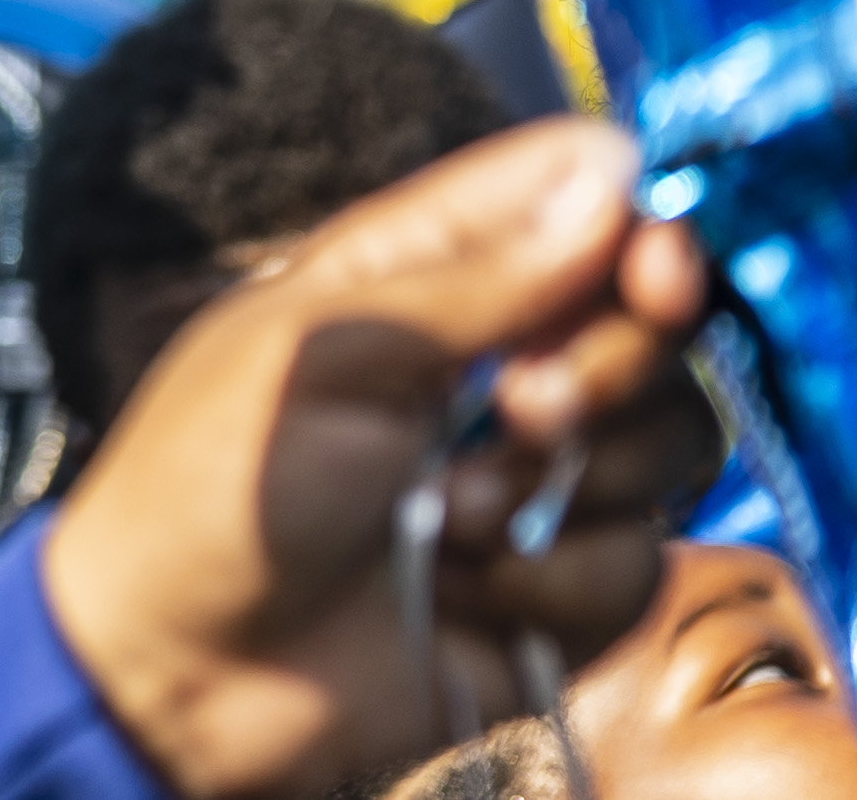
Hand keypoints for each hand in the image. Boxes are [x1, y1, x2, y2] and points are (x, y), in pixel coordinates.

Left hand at [40, 118, 719, 799]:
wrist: (185, 675)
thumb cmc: (213, 487)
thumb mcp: (325, 357)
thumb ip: (478, 279)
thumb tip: (615, 180)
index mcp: (424, 271)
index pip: (583, 196)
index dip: (646, 223)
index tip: (656, 272)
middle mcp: (499, 358)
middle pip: (657, 320)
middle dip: (606, 369)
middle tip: (516, 408)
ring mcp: (541, 473)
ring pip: (672, 439)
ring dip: (569, 482)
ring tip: (447, 518)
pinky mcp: (566, 584)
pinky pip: (639, 561)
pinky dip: (559, 580)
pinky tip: (469, 592)